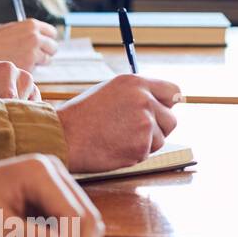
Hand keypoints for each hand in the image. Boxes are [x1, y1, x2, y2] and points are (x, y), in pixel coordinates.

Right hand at [0, 20, 59, 71]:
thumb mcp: (12, 29)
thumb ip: (29, 33)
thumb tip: (42, 39)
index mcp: (32, 25)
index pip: (52, 33)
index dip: (46, 39)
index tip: (41, 44)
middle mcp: (35, 38)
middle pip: (53, 47)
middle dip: (45, 51)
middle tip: (33, 55)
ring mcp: (32, 54)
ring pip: (46, 60)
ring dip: (38, 62)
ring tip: (22, 61)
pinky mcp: (27, 68)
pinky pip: (34, 70)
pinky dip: (28, 70)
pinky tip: (15, 66)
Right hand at [55, 73, 181, 172]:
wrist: (65, 136)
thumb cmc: (82, 116)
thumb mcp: (109, 92)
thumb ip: (137, 94)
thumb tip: (166, 102)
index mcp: (135, 83)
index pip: (172, 91)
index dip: (169, 104)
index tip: (165, 112)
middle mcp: (143, 99)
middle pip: (171, 119)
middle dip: (158, 128)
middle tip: (134, 131)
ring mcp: (144, 123)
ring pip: (161, 138)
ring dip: (146, 142)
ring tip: (118, 137)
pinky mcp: (142, 145)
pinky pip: (148, 152)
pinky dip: (134, 153)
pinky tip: (115, 146)